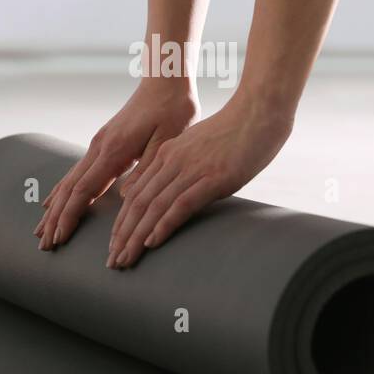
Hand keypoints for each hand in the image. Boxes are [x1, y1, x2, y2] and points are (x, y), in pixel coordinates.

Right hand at [36, 80, 198, 249]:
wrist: (165, 81)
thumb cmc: (173, 109)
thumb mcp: (168, 139)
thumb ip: (146, 168)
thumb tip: (126, 196)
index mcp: (114, 150)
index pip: (84, 189)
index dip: (69, 216)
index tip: (59, 238)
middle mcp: (100, 147)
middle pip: (70, 189)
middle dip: (56, 219)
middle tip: (45, 246)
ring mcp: (99, 144)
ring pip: (70, 181)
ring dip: (56, 208)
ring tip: (44, 230)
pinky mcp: (104, 143)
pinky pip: (78, 172)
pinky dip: (63, 191)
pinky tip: (55, 202)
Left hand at [106, 92, 293, 268]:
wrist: (260, 111)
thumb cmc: (237, 132)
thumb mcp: (202, 148)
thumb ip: (185, 166)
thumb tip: (180, 189)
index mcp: (168, 154)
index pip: (136, 193)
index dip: (123, 222)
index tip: (115, 244)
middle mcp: (173, 161)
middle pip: (138, 203)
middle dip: (122, 236)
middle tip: (113, 262)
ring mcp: (191, 169)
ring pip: (153, 207)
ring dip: (136, 237)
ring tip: (125, 260)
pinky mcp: (213, 178)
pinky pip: (180, 204)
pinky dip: (163, 225)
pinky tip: (151, 243)